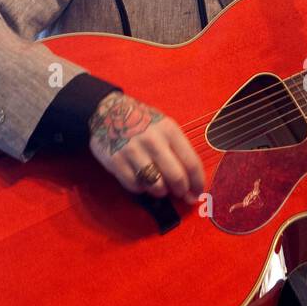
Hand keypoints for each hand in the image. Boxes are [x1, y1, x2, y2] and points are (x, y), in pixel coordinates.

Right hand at [87, 92, 205, 203]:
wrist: (108, 111)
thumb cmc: (143, 122)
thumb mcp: (165, 127)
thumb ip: (178, 151)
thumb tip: (191, 183)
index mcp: (169, 131)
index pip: (191, 163)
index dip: (197, 183)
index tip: (197, 193)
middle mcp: (153, 140)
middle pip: (176, 177)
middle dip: (181, 191)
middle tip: (180, 194)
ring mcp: (133, 151)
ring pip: (156, 185)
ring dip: (161, 191)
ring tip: (159, 186)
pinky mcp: (116, 161)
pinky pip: (135, 186)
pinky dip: (141, 188)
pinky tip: (141, 180)